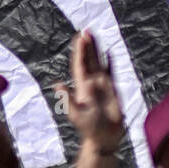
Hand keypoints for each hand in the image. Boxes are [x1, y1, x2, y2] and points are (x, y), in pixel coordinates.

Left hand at [58, 30, 124, 151]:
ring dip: (96, 49)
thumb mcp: (76, 114)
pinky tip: (109, 53)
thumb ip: (68, 100)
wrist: (103, 137)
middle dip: (86, 45)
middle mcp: (90, 83)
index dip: (79, 51)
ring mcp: (100, 85)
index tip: (80, 37)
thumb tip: (58, 85)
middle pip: (87, 59)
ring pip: (97, 62)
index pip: (79, 64)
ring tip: (94, 35)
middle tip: (85, 30)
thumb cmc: (89, 128)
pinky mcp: (111, 89)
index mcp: (81, 86)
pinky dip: (109, 61)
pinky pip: (110, 71)